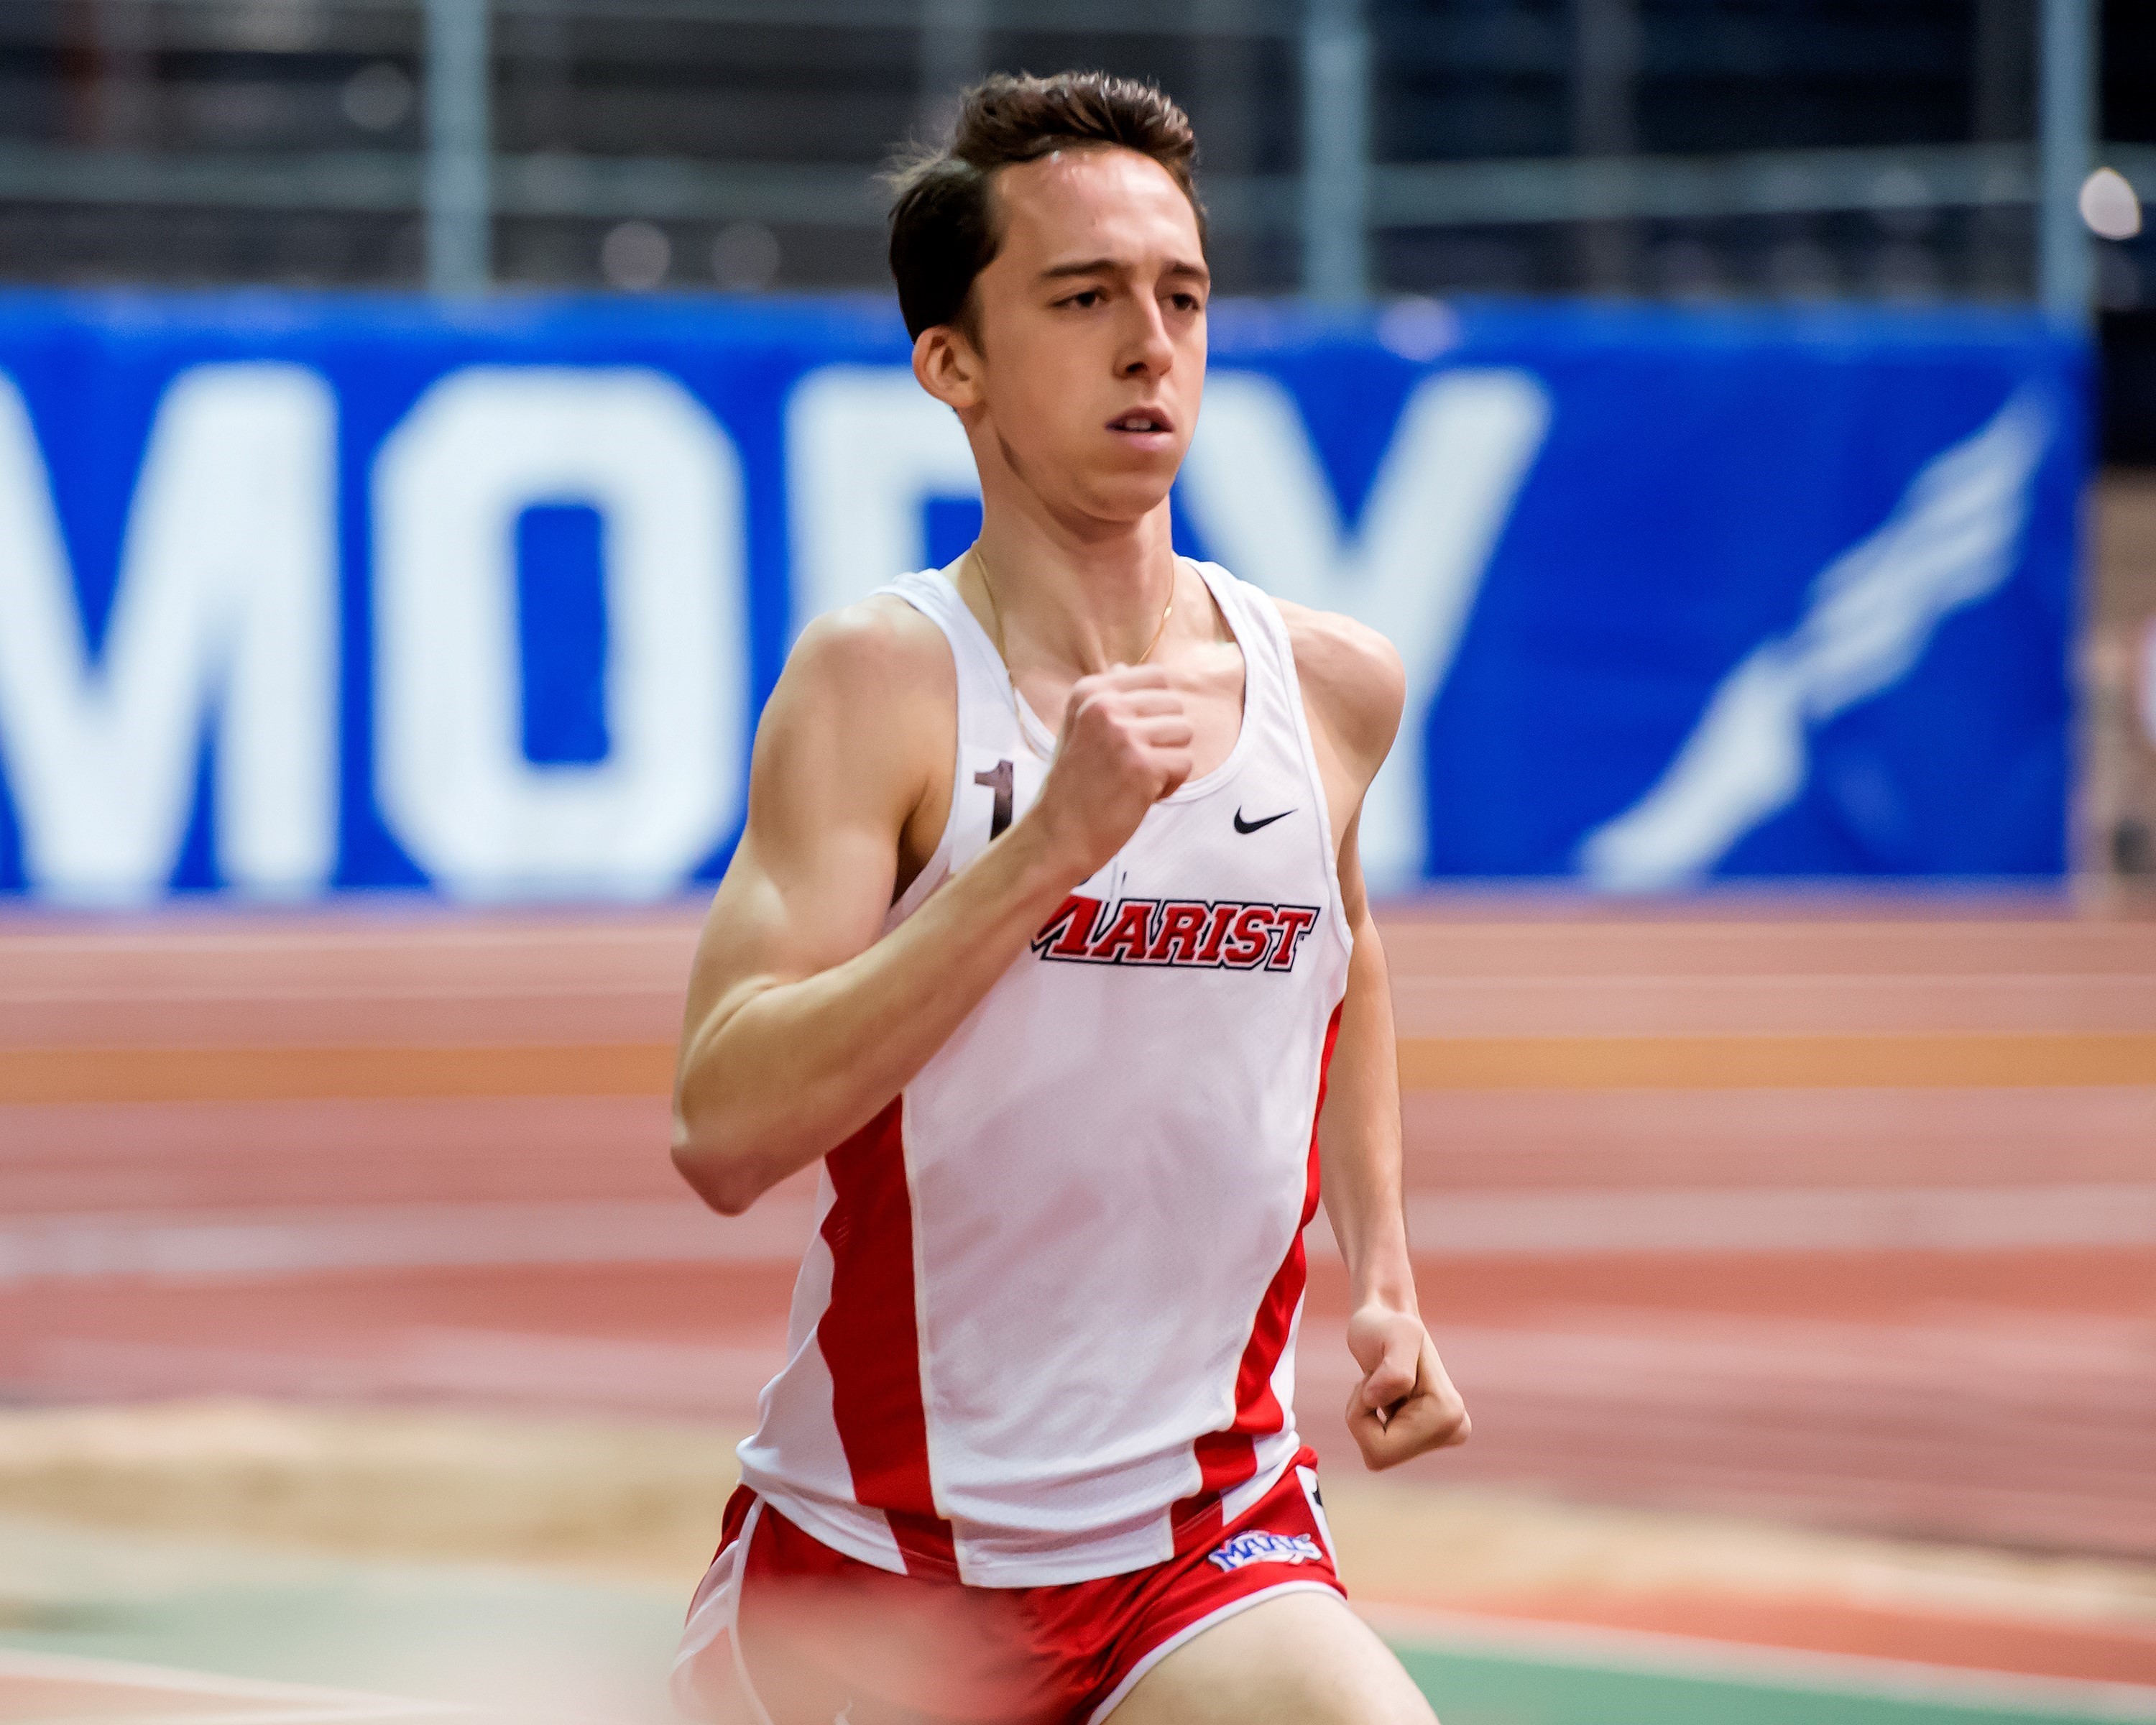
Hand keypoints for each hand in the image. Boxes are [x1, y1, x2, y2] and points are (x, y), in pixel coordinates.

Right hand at [1031, 665, 1193, 878]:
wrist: (1057, 835)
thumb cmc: (1071, 786)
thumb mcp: (1076, 729)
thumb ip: (1105, 698)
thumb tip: (1125, 666)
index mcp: (1090, 691)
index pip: (1156, 677)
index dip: (1157, 711)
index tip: (1130, 739)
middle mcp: (1105, 705)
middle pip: (1175, 706)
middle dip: (1164, 739)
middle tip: (1131, 766)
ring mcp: (1123, 734)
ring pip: (1184, 733)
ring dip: (1168, 762)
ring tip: (1136, 780)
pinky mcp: (1142, 765)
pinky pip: (1186, 764)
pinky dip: (1170, 786)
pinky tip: (1141, 796)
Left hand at [1344, 1305, 1468, 1470]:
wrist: (1386, 1322)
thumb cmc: (1385, 1327)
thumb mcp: (1396, 1335)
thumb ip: (1394, 1369)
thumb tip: (1378, 1402)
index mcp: (1448, 1415)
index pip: (1381, 1448)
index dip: (1360, 1412)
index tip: (1373, 1377)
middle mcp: (1454, 1431)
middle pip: (1379, 1456)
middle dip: (1361, 1418)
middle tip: (1371, 1383)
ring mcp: (1442, 1437)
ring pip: (1377, 1454)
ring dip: (1363, 1418)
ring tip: (1378, 1387)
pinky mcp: (1427, 1437)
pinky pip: (1378, 1450)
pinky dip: (1368, 1422)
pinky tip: (1384, 1397)